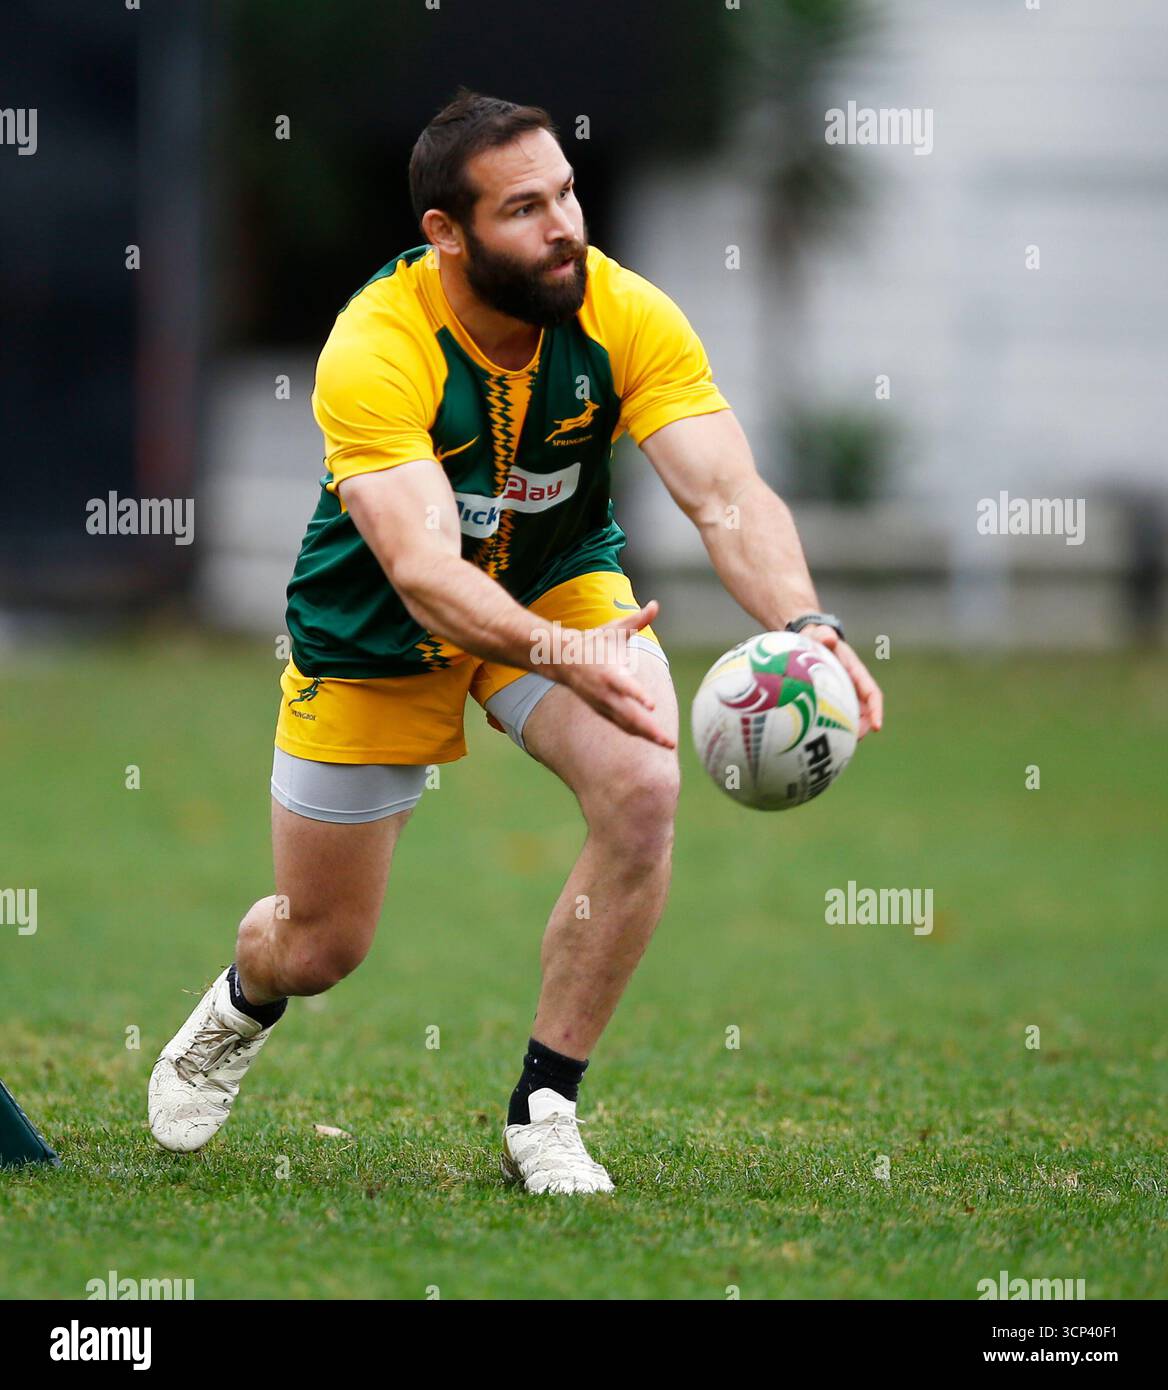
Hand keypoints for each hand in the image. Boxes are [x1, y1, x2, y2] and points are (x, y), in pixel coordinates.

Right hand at [550, 600, 676, 748]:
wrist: (561, 660)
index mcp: (608, 672)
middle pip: (628, 716)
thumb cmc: (593, 642)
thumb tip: (655, 604)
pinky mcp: (602, 711)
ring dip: (648, 736)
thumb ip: (638, 620)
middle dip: (649, 730)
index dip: (637, 696)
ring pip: (627, 725)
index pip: (624, 686)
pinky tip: (655, 740)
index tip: (652, 705)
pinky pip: (622, 726)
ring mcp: (603, 705)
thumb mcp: (615, 629)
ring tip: (669, 744)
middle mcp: (605, 693)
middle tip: (669, 742)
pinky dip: (638, 734)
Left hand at [804, 624, 883, 738]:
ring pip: (850, 717)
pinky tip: (815, 741)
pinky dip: (830, 728)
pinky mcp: (830, 700)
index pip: (871, 693)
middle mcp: (852, 686)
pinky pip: (834, 717)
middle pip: (864, 711)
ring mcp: (842, 694)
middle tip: (850, 741)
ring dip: (846, 731)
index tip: (876, 727)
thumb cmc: (813, 638)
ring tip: (832, 745)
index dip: (876, 710)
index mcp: (855, 672)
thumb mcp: (817, 635)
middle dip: (862, 728)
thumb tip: (828, 637)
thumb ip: (822, 635)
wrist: (806, 642)